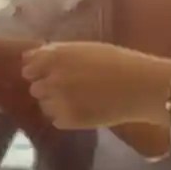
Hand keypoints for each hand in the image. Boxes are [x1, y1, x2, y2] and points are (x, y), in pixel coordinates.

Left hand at [22, 42, 170, 128]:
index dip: (39, 69)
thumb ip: (59, 53)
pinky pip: (56, 120)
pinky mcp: (68, 120)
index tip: (50, 72)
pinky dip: (66, 117)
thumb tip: (34, 58)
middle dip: (48, 87)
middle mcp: (52, 77)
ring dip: (56, 103)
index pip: (28, 64)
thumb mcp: (86, 49)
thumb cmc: (119, 61)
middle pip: (35, 87)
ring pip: (44, 105)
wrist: (142, 86)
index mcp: (56, 55)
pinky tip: (85, 110)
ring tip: (79, 100)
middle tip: (70, 87)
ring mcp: (58, 100)